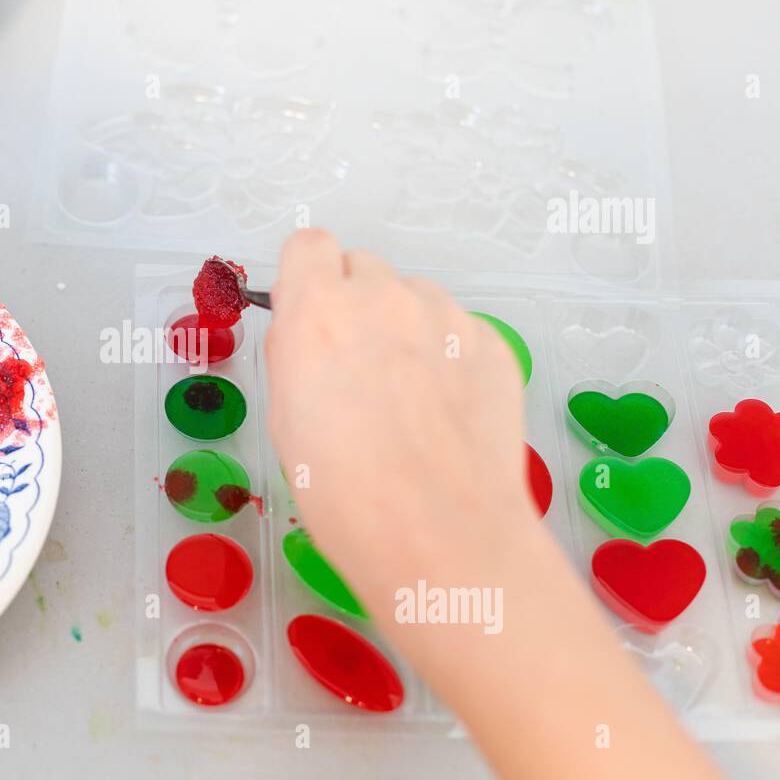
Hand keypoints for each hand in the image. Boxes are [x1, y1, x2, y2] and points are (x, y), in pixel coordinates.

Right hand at [265, 229, 719, 779]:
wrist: (440, 534)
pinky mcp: (494, 346)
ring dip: (405, 330)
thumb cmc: (343, 492)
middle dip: (355, 305)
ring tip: (408, 401)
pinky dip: (449, 360)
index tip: (308, 314)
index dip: (307, 278)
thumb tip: (307, 338)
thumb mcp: (286, 421)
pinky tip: (446, 418)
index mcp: (319, 310)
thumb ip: (295, 357)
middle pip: (363, 269)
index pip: (309, 245)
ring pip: (415, 299)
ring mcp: (447, 317)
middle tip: (357, 369)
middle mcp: (385, 296)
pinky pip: (459, 333)